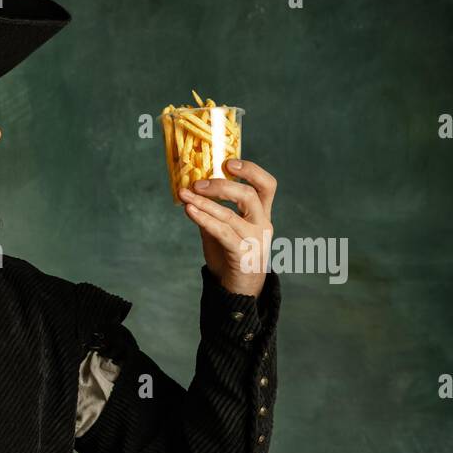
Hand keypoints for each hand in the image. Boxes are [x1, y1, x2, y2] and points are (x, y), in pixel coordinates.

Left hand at [177, 159, 276, 295]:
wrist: (238, 290)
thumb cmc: (230, 257)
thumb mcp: (221, 231)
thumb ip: (212, 213)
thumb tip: (191, 193)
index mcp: (261, 214)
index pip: (267, 185)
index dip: (251, 170)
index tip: (229, 162)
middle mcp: (262, 224)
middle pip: (250, 196)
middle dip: (222, 185)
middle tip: (197, 183)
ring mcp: (255, 241)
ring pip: (231, 215)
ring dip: (205, 203)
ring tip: (185, 195)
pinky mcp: (243, 256)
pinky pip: (223, 233)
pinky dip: (205, 220)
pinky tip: (190, 211)